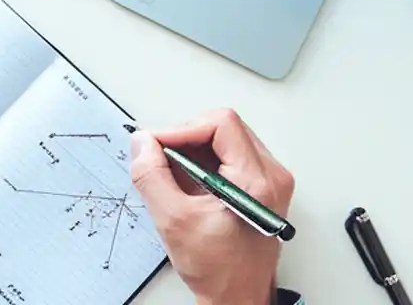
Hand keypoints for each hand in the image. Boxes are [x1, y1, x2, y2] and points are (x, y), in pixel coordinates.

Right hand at [130, 109, 294, 304]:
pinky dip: (203, 162)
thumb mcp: (174, 222)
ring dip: (193, 149)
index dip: (182, 128)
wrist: (238, 297)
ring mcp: (269, 181)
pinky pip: (230, 156)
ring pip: (226, 139)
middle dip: (186, 137)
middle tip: (160, 156)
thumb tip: (142, 143)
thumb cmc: (218, 270)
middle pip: (224, 127)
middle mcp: (271, 175)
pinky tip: (188, 183)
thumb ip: (152, 176)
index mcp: (256, 181)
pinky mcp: (261, 187)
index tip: (156, 144)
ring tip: (172, 173)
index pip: (221, 124)